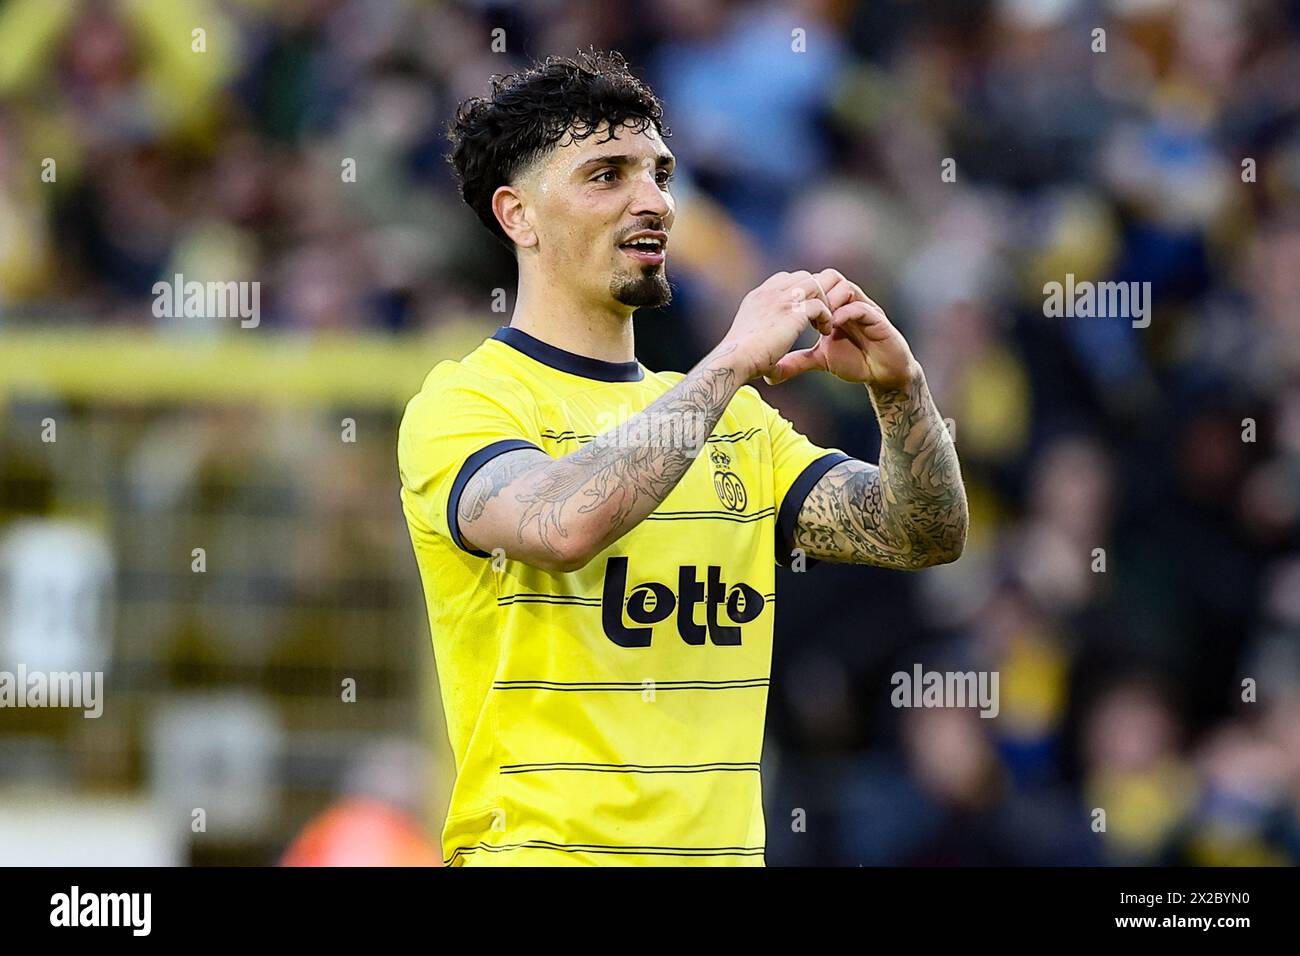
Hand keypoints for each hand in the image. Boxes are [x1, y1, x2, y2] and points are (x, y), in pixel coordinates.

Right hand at [718, 271, 834, 381]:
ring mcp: (781, 300)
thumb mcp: (749, 341)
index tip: (804, 314)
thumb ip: (761, 341)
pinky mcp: (793, 313)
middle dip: (816, 294)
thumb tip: (769, 367)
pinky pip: (820, 305)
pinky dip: (827, 317)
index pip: (786, 278)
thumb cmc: (740, 358)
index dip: (800, 292)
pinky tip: (824, 332)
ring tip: (822, 324)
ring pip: (815, 285)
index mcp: (758, 296)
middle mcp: (770, 293)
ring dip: (824, 303)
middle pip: (804, 276)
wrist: (735, 359)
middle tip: (817, 318)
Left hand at [765, 270, 917, 389]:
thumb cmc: (855, 362)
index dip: (801, 293)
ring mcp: (864, 308)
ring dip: (829, 301)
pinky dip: (845, 313)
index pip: (815, 284)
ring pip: (845, 287)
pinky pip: (861, 307)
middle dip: (814, 292)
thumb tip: (769, 373)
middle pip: (829, 277)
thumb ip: (797, 361)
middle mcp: (849, 302)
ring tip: (817, 321)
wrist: (884, 374)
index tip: (788, 310)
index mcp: (834, 306)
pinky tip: (832, 327)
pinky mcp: (878, 319)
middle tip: (802, 312)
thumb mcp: (820, 360)